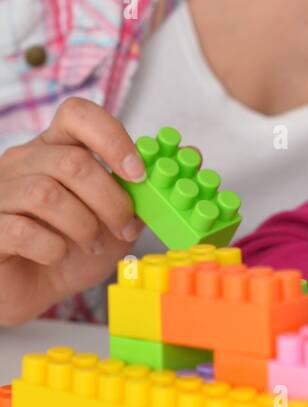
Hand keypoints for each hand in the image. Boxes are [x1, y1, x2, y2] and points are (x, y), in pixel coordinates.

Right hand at [0, 97, 146, 326]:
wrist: (29, 292)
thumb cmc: (69, 251)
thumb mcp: (114, 222)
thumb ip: (142, 193)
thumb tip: (190, 156)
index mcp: (55, 149)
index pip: (77, 114)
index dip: (112, 138)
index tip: (138, 172)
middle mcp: (23, 162)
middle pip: (72, 162)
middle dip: (111, 199)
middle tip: (124, 225)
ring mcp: (0, 192)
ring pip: (46, 193)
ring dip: (82, 225)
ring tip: (89, 242)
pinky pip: (22, 229)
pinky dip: (52, 247)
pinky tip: (57, 255)